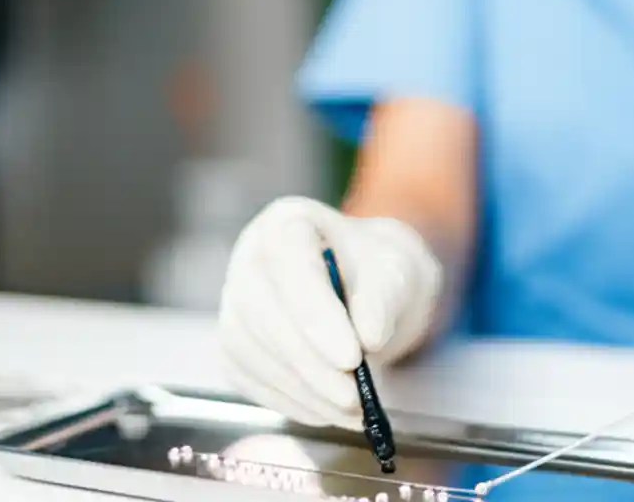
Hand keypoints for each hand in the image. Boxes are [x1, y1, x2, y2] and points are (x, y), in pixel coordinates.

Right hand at [219, 196, 442, 428]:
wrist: (367, 291)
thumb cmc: (379, 271)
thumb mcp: (398, 272)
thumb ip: (385, 296)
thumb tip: (368, 336)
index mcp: (288, 223)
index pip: (290, 263)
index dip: (315, 314)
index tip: (351, 358)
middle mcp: (250, 257)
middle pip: (262, 311)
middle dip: (309, 363)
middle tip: (352, 398)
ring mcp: (235, 300)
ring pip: (249, 349)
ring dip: (300, 389)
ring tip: (350, 410)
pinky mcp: (234, 342)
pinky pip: (247, 376)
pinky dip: (287, 400)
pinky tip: (325, 411)